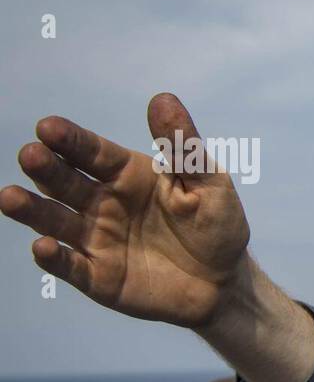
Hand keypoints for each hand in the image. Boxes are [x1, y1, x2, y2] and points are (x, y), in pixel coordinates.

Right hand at [2, 94, 251, 328]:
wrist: (224, 283)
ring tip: (9, 198)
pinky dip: (54, 258)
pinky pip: (71, 266)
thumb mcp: (210, 184)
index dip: (71, 140)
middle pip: (66, 182)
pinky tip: (42, 247)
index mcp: (127, 174)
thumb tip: (163, 98)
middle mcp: (103, 203)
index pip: (92, 153)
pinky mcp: (98, 277)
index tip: (48, 127)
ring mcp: (97, 240)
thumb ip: (183, 148)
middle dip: (46, 169)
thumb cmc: (217, 226)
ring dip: (32, 210)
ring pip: (56, 221)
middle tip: (30, 155)